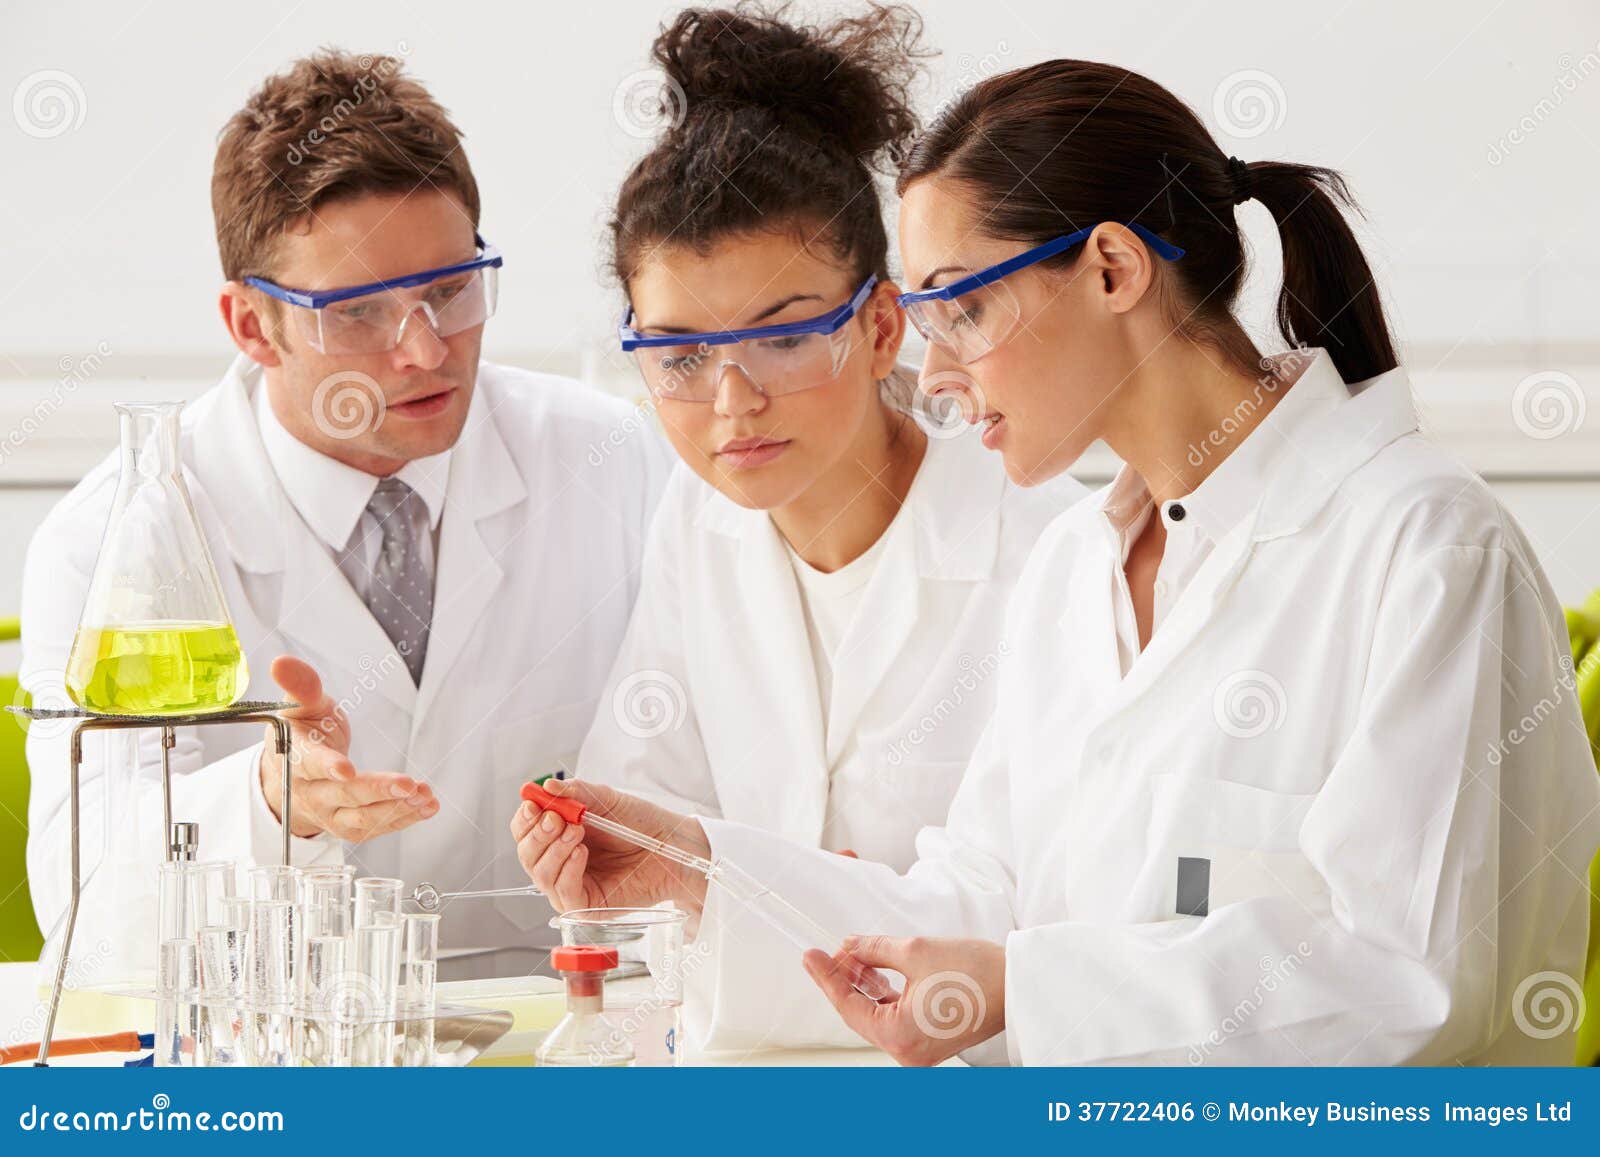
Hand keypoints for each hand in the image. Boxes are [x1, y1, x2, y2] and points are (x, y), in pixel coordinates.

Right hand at [260, 655, 438, 839]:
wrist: (292, 775)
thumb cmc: (303, 733)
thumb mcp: (300, 706)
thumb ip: (300, 686)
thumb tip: (281, 663)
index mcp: (293, 757)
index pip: (307, 764)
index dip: (326, 766)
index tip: (346, 769)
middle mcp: (308, 791)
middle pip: (342, 795)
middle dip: (376, 789)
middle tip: (407, 783)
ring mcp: (328, 812)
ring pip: (360, 819)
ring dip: (395, 809)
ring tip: (423, 796)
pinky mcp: (347, 824)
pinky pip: (374, 828)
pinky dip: (403, 818)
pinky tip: (427, 807)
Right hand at [509, 778, 709, 911]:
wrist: (672, 846)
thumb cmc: (641, 824)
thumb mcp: (607, 800)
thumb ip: (578, 793)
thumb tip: (547, 786)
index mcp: (559, 834)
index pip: (526, 830)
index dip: (525, 819)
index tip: (533, 805)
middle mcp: (560, 861)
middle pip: (527, 854)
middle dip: (537, 834)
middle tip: (556, 818)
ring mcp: (571, 885)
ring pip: (541, 874)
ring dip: (554, 850)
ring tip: (577, 831)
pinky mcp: (586, 906)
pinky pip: (564, 893)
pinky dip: (568, 871)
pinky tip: (581, 853)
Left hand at [803, 935, 1006, 1065]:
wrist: (1017, 985)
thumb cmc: (976, 972)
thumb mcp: (916, 951)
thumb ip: (874, 950)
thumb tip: (850, 946)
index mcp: (900, 1036)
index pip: (849, 1005)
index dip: (827, 977)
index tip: (811, 956)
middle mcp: (907, 1052)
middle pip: (860, 1014)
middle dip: (843, 981)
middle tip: (825, 953)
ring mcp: (919, 1049)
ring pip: (877, 1015)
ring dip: (863, 986)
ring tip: (849, 956)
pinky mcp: (930, 1040)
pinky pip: (896, 1018)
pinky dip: (883, 996)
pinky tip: (872, 972)